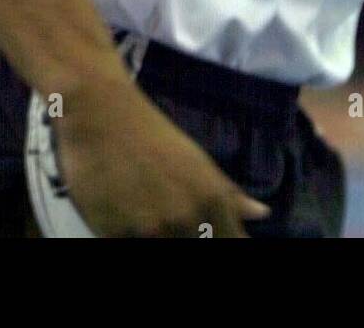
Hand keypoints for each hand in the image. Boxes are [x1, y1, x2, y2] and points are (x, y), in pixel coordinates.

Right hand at [56, 79, 271, 236]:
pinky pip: (125, 249)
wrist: (101, 113)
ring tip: (148, 218)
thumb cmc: (151, 135)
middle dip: (191, 240)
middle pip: (198, 249)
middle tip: (176, 224)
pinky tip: (127, 224)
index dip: (229, 242)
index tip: (216, 236)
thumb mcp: (196, 160)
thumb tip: (262, 214)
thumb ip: (228, 194)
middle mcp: (185, 218)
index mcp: (211, 200)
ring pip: (161, 251)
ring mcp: (149, 229)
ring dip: (158, 238)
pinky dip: (129, 238)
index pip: (233, 242)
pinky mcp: (112, 234)